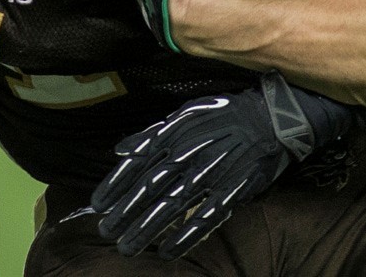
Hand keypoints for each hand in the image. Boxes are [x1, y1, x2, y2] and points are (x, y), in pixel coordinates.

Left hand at [91, 71, 354, 259]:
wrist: (269, 118)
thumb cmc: (222, 115)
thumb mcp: (184, 113)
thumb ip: (151, 133)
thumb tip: (120, 149)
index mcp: (173, 136)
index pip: (136, 165)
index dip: (115, 186)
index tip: (97, 205)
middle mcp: (187, 156)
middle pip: (149, 190)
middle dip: (125, 213)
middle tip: (106, 231)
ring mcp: (208, 176)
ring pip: (171, 208)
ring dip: (146, 230)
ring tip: (127, 247)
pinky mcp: (230, 192)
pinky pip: (204, 219)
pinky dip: (185, 237)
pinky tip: (167, 252)